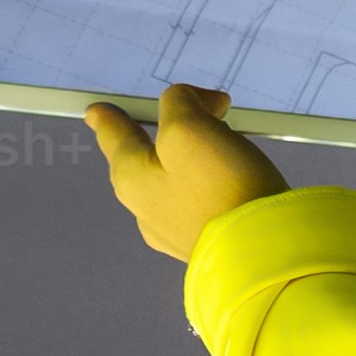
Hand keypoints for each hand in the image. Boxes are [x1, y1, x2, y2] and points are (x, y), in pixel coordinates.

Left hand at [83, 84, 288, 262]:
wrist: (260, 252)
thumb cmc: (220, 190)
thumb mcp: (189, 128)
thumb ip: (178, 104)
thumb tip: (192, 103)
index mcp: (131, 176)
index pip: (113, 135)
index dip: (107, 117)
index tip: (95, 112)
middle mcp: (145, 206)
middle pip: (145, 155)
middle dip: (165, 129)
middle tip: (190, 110)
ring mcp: (173, 228)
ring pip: (173, 177)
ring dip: (193, 153)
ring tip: (222, 138)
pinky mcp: (203, 238)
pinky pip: (198, 198)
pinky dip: (210, 178)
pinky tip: (232, 174)